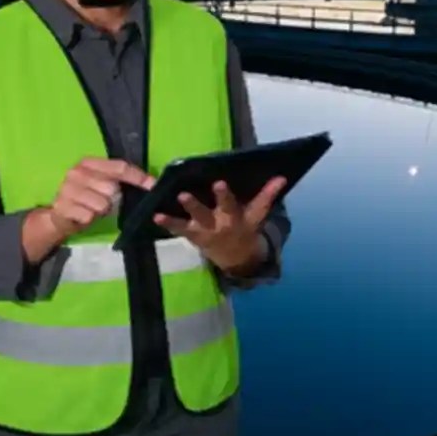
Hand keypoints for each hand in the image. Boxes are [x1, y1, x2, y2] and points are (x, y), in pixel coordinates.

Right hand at [43, 157, 155, 239]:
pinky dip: (89, 219)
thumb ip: (119, 180)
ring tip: (92, 209)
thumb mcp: (101, 184)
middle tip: (104, 202)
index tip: (153, 186)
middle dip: (113, 199)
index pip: (119, 167)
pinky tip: (82, 216)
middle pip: (111, 187)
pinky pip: (89, 216)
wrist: (59, 215)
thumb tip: (150, 183)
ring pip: (101, 204)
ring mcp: (67, 189)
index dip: (138, 177)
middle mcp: (76, 172)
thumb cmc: (86, 198)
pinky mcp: (62, 207)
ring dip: (101, 211)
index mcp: (88, 162)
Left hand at [153, 176, 287, 273]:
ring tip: (159, 213)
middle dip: (195, 205)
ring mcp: (203, 232)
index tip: (219, 182)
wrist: (238, 258)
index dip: (225, 195)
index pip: (231, 205)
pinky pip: (178, 230)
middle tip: (183, 194)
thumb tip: (281, 177)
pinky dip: (167, 224)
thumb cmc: (246, 228)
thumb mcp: (257, 215)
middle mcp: (218, 225)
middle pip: (205, 215)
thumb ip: (266, 196)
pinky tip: (155, 215)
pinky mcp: (192, 236)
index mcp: (235, 218)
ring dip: (174, 219)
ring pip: (188, 225)